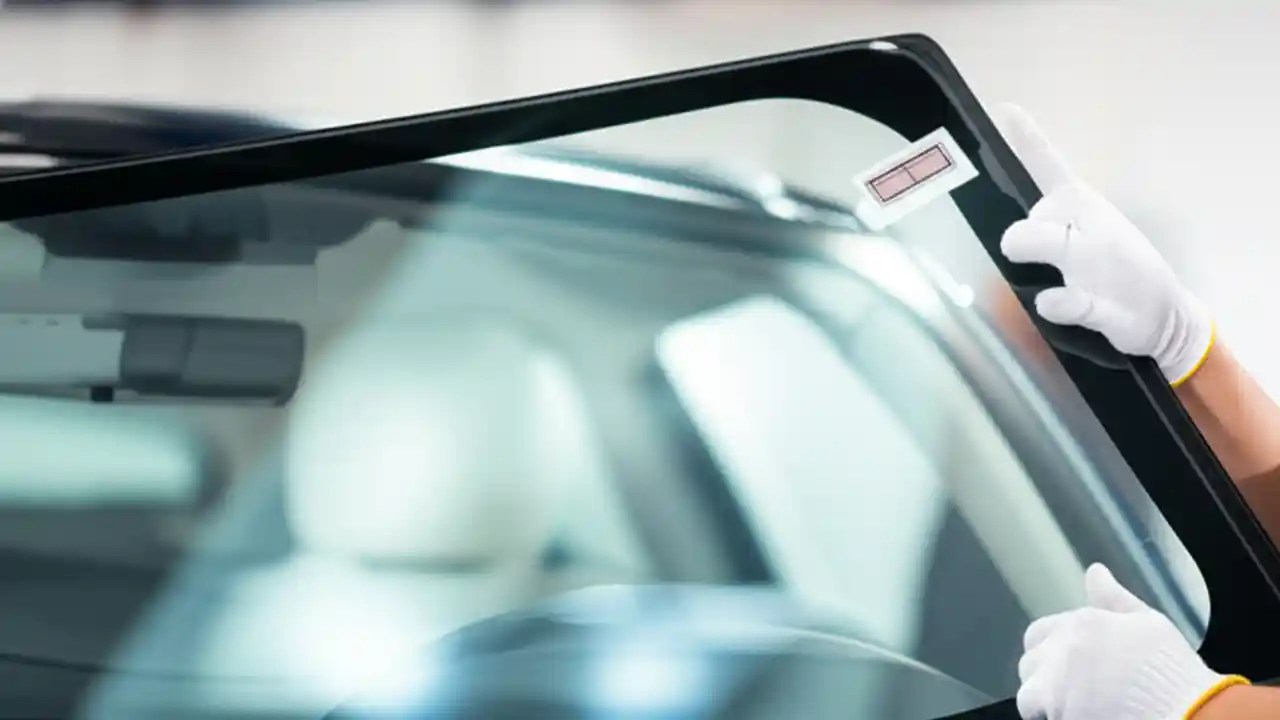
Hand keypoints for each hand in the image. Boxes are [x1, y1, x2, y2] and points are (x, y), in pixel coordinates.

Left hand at [997, 103, 1213, 384]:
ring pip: (1046, 242)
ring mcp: (1099, 264)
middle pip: (1030, 217)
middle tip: (1043, 261)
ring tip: (1053, 281)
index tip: (1005, 109)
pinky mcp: (1105, 306)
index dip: (1026, 139)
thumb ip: (1044, 219)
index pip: (1048, 166)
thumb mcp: (1085, 230)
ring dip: (1034, 254)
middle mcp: (1089, 225)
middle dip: (1023, 239)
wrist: (1167, 315)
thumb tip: (1000, 221)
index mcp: (1080, 204)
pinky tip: (1052, 302)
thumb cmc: (1113, 269)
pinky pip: (1069, 299)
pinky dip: (1058, 302)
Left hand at [1017, 564, 1233, 719]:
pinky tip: (1078, 717)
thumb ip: (1113, 598)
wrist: (1187, 713)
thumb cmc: (1173, 670)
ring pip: (1027, 695)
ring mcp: (1055, 687)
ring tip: (1073, 708)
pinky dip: (1052, 718)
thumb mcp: (1148, 622)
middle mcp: (1060, 652)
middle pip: (1029, 664)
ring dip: (1041, 701)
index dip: (1051, 650)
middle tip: (1071, 690)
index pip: (1039, 634)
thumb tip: (1095, 572)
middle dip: (1043, 675)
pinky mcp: (1058, 715)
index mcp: (1081, 625)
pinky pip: (1040, 718)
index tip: (1068, 665)